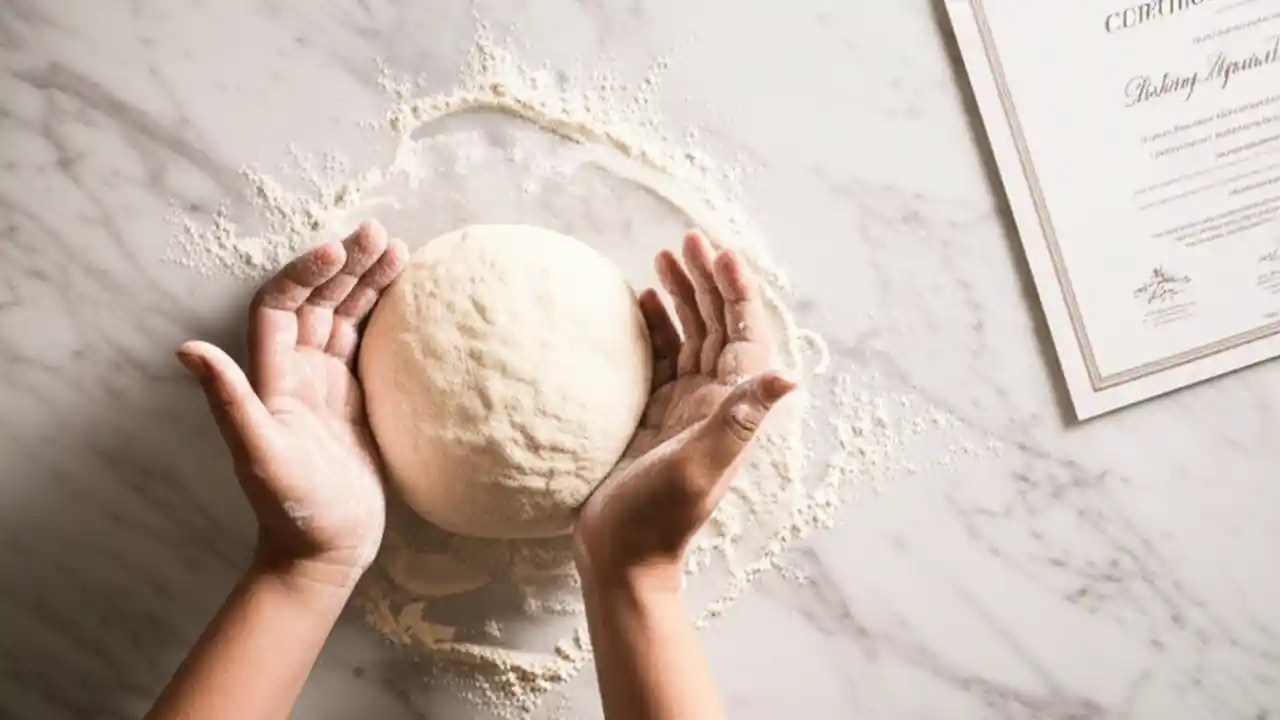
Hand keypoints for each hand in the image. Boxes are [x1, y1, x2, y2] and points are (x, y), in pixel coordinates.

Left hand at [177, 221, 407, 588]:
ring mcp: (328, 385)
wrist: (325, 551)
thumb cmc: (292, 508)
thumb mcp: (259, 454)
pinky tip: (408, 296)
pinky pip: (368, 344)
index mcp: (272, 377)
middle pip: (318, 301)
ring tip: (399, 249)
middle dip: (346, 263)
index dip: (305, 273)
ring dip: (368, 281)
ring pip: (346, 316)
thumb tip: (187, 349)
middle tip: (380, 233)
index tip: (338, 250)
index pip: (282, 305)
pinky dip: (385, 315)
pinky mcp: (357, 401)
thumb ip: (229, 400)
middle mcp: (298, 372)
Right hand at [574, 230, 795, 591]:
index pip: (744, 334)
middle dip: (707, 280)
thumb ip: (741, 419)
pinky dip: (655, 326)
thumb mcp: (701, 464)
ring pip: (690, 336)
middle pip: (718, 326)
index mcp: (732, 407)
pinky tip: (641, 302)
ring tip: (661, 258)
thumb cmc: (659, 515)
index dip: (737, 291)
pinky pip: (660, 358)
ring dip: (681, 296)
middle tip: (686, 240)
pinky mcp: (654, 415)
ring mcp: (684, 407)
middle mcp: (714, 402)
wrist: (621, 556)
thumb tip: (791, 377)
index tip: (720, 251)